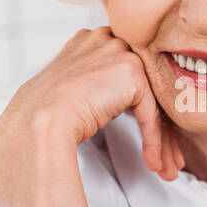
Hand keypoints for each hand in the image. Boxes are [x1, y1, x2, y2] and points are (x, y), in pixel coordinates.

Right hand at [0, 26, 183, 180]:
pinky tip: (153, 161)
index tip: (151, 137)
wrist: (39, 121)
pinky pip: (151, 112)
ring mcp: (120, 53)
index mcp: (93, 40)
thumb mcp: (74, 89)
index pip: (130, 74)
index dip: (141, 109)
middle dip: (159, 125)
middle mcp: (108, 39)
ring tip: (165, 167)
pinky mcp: (130, 73)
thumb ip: (98, 85)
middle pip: (146, 86)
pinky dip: (154, 140)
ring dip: (162, 139)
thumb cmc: (46, 114)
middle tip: (167, 156)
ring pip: (153, 101)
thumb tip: (113, 103)